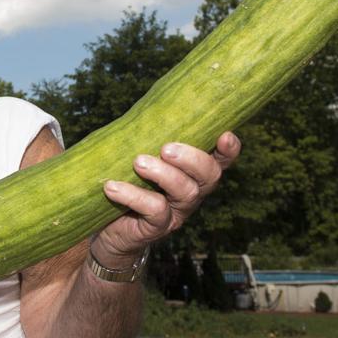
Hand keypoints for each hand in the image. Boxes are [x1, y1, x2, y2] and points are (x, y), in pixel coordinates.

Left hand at [93, 132, 240, 268]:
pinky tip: (112, 187)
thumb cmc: (126, 182)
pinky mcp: (158, 227)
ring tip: (138, 162)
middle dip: (192, 158)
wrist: (108, 227)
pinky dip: (132, 195)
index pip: (220, 160)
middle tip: (166, 148)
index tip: (225, 135)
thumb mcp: (139, 158)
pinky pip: (154, 210)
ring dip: (163, 174)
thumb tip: (140, 110)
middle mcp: (192, 191)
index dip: (228, 150)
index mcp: (192, 172)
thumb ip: (147, 138)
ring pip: (185, 192)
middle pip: (209, 175)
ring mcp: (177, 211)